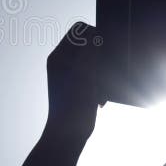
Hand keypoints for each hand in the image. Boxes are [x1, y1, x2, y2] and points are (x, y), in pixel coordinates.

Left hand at [45, 22, 104, 143]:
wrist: (67, 135)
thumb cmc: (72, 105)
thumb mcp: (84, 74)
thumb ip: (90, 51)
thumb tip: (98, 34)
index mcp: (59, 55)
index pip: (78, 29)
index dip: (95, 33)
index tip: (106, 48)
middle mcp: (63, 62)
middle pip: (88, 44)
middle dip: (102, 56)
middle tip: (104, 71)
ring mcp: (71, 74)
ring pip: (95, 61)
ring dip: (103, 73)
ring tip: (100, 89)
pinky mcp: (79, 87)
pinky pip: (96, 77)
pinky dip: (101, 86)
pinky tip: (100, 100)